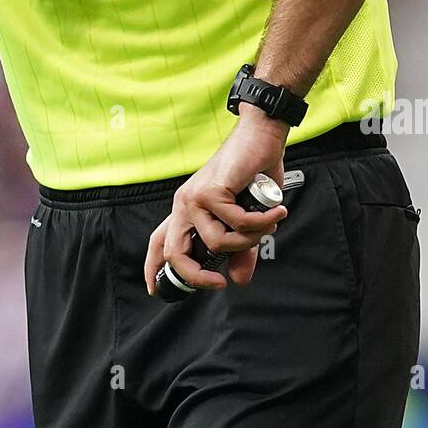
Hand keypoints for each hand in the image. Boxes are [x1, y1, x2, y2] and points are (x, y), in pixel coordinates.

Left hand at [144, 110, 288, 294]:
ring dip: (247, 241)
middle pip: (175, 253)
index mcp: (187, 210)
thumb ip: (241, 249)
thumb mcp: (248, 219)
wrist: (260, 137)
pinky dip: (260, 223)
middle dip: (196, 276)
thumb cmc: (253, 175)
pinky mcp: (210, 190)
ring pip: (216, 242)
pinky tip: (275, 213)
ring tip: (267, 225)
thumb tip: (238, 280)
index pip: (160, 241)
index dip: (153, 267)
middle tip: (221, 281)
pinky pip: (236, 223)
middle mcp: (185, 204)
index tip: (153, 289)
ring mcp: (194, 197)